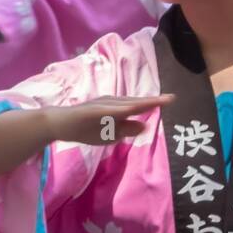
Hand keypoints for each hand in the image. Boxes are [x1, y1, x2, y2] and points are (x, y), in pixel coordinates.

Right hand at [46, 94, 175, 144]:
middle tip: (172, 98)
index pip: (138, 107)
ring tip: (158, 101)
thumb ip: (125, 129)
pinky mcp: (92, 110)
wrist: (60, 124)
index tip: (171, 100)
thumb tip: (143, 127)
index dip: (154, 103)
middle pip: (135, 103)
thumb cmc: (84, 128)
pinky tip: (132, 108)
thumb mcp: (109, 134)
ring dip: (141, 102)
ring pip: (125, 104)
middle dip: (152, 101)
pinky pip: (110, 110)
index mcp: (116, 109)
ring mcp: (102, 105)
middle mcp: (112, 103)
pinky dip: (121, 109)